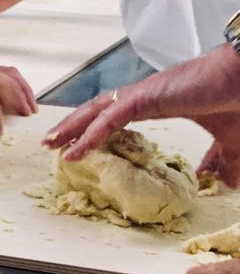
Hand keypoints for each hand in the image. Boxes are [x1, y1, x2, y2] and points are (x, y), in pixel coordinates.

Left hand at [43, 43, 239, 180]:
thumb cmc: (238, 99)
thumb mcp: (228, 141)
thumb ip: (220, 160)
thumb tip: (218, 180)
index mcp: (156, 102)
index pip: (115, 114)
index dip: (95, 127)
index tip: (79, 143)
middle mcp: (144, 95)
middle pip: (97, 110)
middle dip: (72, 126)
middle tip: (52, 144)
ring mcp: (143, 93)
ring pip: (95, 111)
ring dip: (71, 128)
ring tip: (51, 144)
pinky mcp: (146, 96)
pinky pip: (109, 118)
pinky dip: (90, 134)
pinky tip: (74, 150)